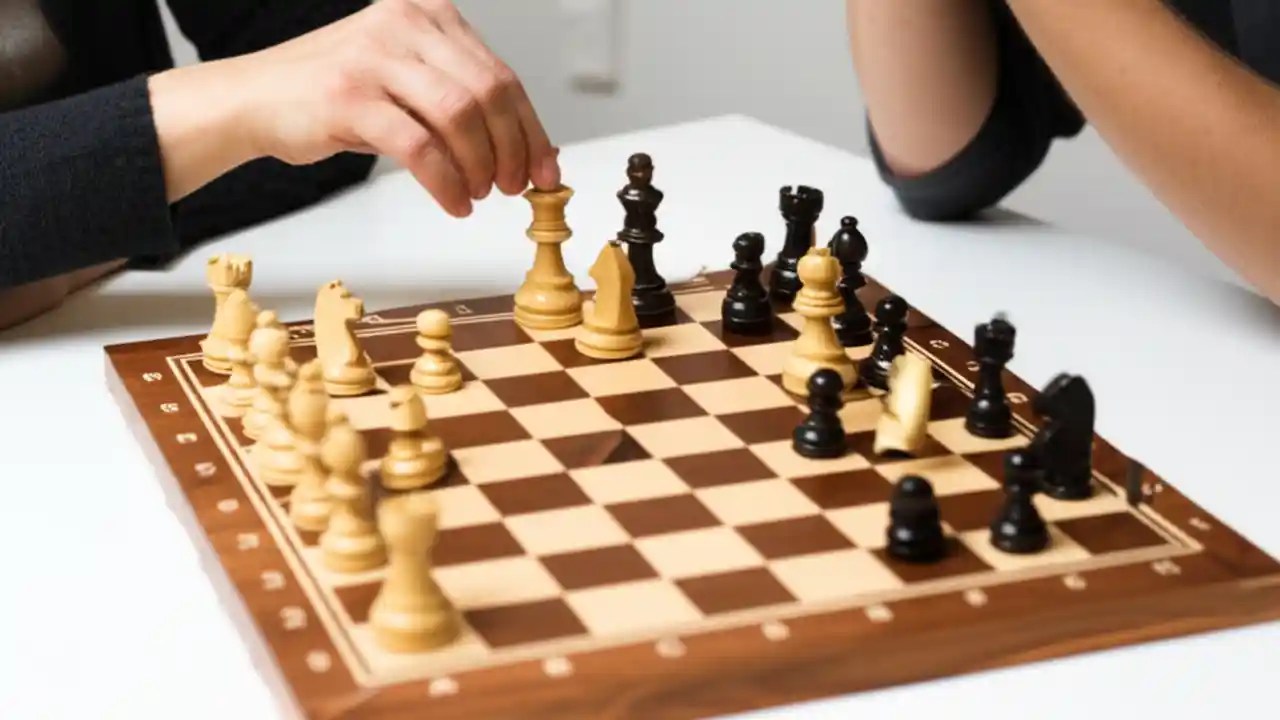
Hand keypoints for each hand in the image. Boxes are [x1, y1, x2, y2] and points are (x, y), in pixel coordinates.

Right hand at [225, 0, 559, 215]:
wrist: (255, 98)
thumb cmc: (335, 93)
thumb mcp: (407, 80)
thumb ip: (459, 101)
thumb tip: (523, 151)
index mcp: (428, 13)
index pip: (501, 74)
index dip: (532, 129)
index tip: (546, 167)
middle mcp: (405, 24)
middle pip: (489, 94)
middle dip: (512, 150)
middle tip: (514, 186)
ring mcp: (376, 57)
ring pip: (460, 117)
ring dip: (480, 167)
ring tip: (479, 194)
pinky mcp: (351, 97)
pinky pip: (420, 148)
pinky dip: (446, 183)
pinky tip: (454, 202)